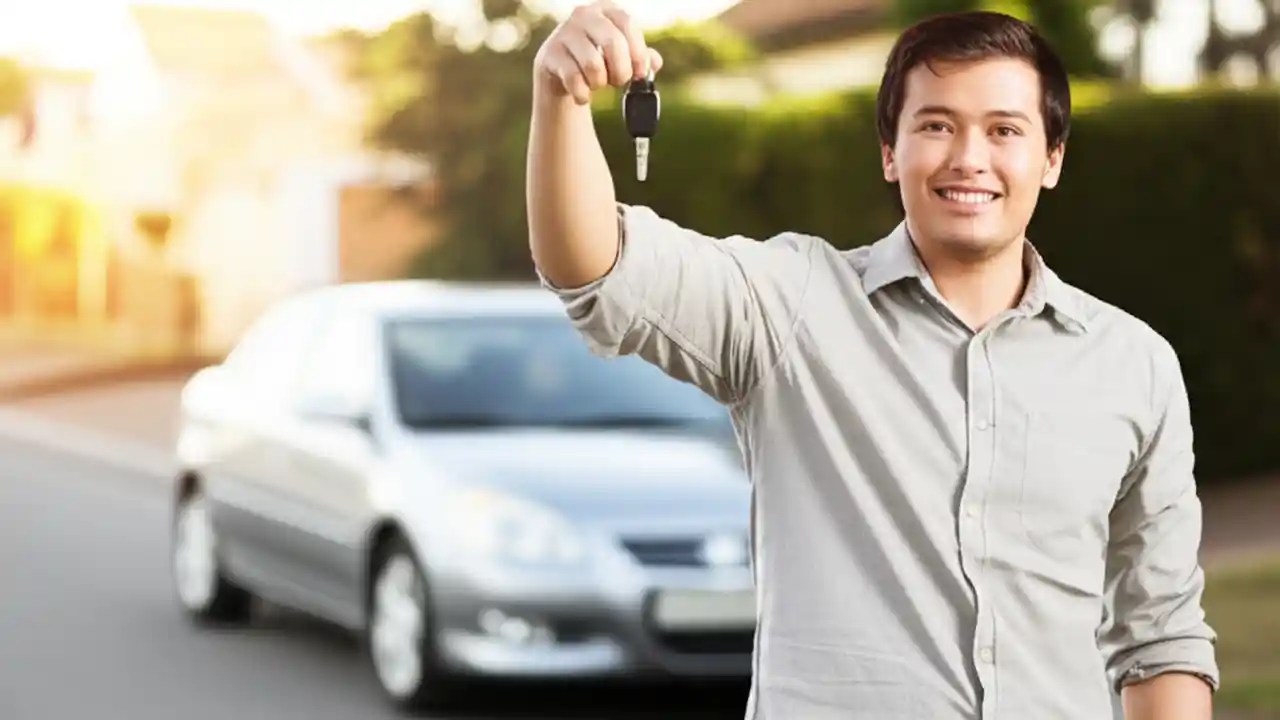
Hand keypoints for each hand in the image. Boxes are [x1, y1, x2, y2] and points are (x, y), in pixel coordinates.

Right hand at [533, 0, 663, 104]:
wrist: (560, 73)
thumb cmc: (599, 60)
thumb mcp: (623, 56)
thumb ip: (643, 58)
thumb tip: (654, 62)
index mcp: (606, 10)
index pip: (627, 23)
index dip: (638, 52)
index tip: (640, 74)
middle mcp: (584, 14)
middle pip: (612, 42)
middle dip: (620, 71)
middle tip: (618, 82)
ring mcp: (564, 32)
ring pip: (593, 65)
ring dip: (600, 83)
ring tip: (597, 84)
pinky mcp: (549, 54)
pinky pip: (573, 79)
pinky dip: (582, 94)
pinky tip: (582, 95)